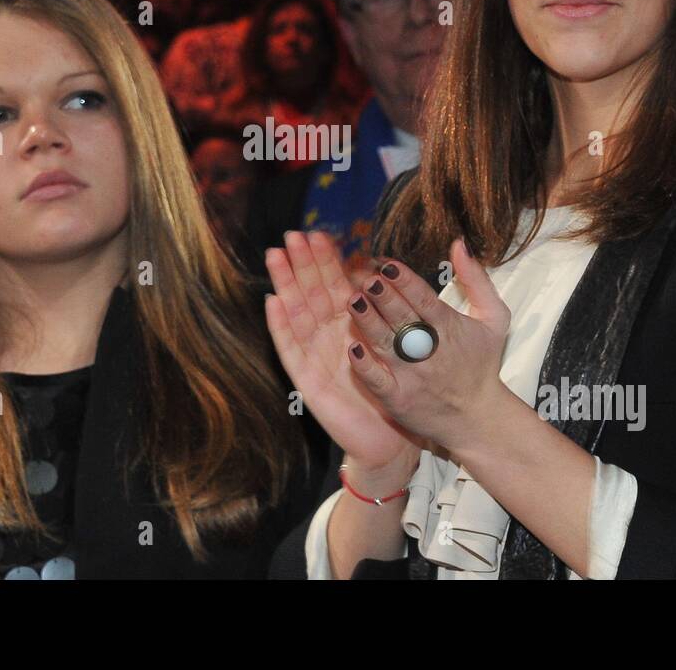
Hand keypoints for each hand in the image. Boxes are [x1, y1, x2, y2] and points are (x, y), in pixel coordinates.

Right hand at [265, 231, 419, 470]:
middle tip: (294, 234)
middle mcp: (329, 338)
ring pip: (297, 313)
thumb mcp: (401, 345)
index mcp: (351, 327)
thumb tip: (390, 270)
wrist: (389, 441)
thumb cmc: (397, 392)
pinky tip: (273, 302)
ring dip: (286, 284)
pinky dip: (281, 326)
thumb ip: (397, 310)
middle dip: (302, 263)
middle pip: (312, 293)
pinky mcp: (307, 381)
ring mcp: (315, 357)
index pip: (335, 286)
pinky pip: (291, 350)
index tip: (321, 233)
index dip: (326, 261)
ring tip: (277, 256)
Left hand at [343, 238, 511, 451]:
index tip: (388, 265)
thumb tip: (460, 243)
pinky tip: (353, 348)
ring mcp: (412, 376)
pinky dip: (365, 365)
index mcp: (449, 327)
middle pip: (402, 317)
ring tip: (352, 300)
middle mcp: (429, 350)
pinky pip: (378, 381)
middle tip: (364, 277)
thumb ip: (477, 279)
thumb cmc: (481, 363)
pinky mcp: (398, 399)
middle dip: (383, 295)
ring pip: (385, 343)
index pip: (424, 298)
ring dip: (367, 321)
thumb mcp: (494, 318)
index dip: (406, 281)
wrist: (478, 419)